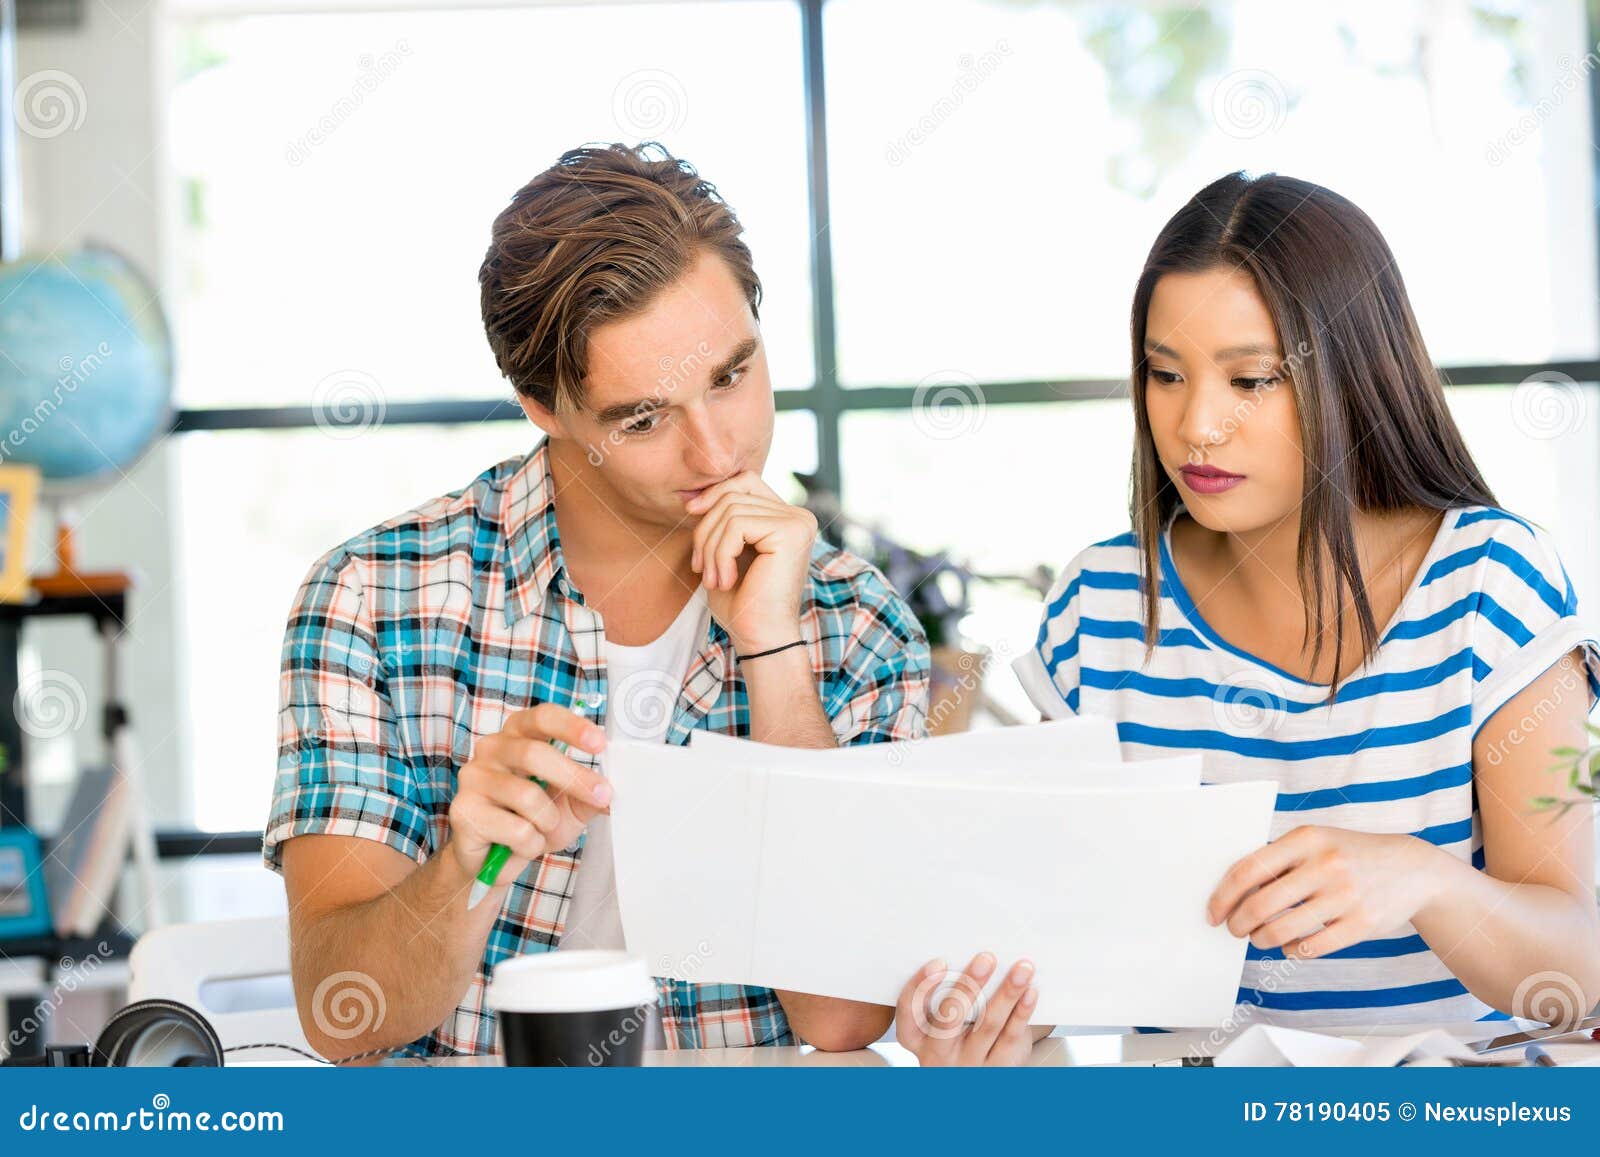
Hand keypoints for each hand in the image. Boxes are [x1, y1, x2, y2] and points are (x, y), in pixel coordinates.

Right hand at [447, 704, 611, 883]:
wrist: (492, 861)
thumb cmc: (531, 822)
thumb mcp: (570, 806)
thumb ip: (590, 794)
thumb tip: (612, 793)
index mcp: (518, 735)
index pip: (542, 717)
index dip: (571, 727)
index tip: (599, 744)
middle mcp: (492, 748)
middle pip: (534, 754)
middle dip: (574, 778)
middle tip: (602, 795)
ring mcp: (473, 778)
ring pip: (527, 796)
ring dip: (547, 821)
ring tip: (541, 830)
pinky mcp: (462, 810)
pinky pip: (514, 828)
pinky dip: (530, 843)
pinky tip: (519, 845)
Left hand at [684, 471, 816, 652]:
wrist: (761, 639)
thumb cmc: (742, 602)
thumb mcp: (725, 552)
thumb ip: (719, 520)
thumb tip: (690, 494)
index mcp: (787, 517)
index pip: (745, 482)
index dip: (714, 493)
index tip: (690, 513)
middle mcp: (798, 516)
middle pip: (733, 494)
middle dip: (706, 530)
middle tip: (700, 568)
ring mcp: (797, 522)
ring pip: (731, 510)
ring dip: (710, 548)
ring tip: (712, 579)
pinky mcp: (790, 532)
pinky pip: (737, 525)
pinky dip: (720, 554)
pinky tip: (725, 580)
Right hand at [894, 953, 1038, 1065]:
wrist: (972, 1079)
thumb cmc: (952, 1039)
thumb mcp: (934, 1025)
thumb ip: (943, 995)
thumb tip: (969, 953)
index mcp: (916, 1037)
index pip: (909, 1011)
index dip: (922, 986)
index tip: (939, 963)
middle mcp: (938, 1053)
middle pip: (951, 1020)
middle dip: (969, 986)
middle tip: (986, 959)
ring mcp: (969, 1063)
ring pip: (988, 1026)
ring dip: (1006, 993)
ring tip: (1021, 969)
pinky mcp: (998, 1068)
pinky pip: (1011, 1038)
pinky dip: (1022, 1012)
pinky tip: (1030, 992)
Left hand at [1206, 825, 1442, 957]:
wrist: (1414, 869)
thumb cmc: (1350, 855)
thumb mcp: (1316, 842)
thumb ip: (1279, 859)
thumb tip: (1231, 890)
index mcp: (1306, 839)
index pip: (1249, 869)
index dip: (1223, 895)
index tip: (1213, 913)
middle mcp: (1325, 865)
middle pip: (1261, 904)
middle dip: (1239, 923)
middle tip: (1234, 929)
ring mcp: (1345, 896)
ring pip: (1282, 930)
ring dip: (1261, 939)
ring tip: (1259, 938)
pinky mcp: (1362, 924)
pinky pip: (1311, 948)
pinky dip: (1291, 951)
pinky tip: (1289, 946)